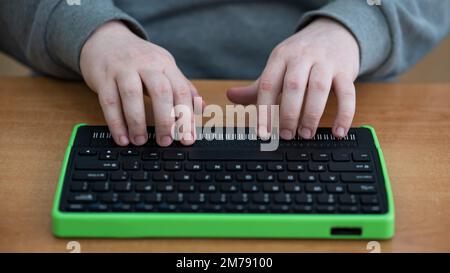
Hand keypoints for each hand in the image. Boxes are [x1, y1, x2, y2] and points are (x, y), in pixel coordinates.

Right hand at [80, 21, 198, 146]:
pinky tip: (122, 138)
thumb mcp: (164, 66)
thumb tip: (202, 107)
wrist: (106, 38)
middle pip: (160, 91)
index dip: (187, 116)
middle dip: (165, 119)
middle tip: (165, 141)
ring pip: (132, 95)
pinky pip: (109, 101)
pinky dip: (115, 123)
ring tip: (140, 141)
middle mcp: (146, 63)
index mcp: (165, 63)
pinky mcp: (103, 77)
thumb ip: (182, 87)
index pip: (181, 89)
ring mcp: (123, 69)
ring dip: (137, 122)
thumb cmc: (139, 59)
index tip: (188, 138)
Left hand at [227, 18, 359, 138]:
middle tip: (286, 135)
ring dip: (312, 115)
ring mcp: (325, 62)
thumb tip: (230, 96)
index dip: (263, 110)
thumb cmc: (301, 55)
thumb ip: (257, 86)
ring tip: (306, 135)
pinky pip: (347, 93)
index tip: (262, 132)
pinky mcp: (346, 70)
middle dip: (288, 114)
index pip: (268, 84)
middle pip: (293, 86)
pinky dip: (344, 114)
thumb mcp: (277, 65)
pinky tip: (338, 131)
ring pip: (319, 88)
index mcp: (280, 57)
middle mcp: (302, 57)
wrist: (334, 32)